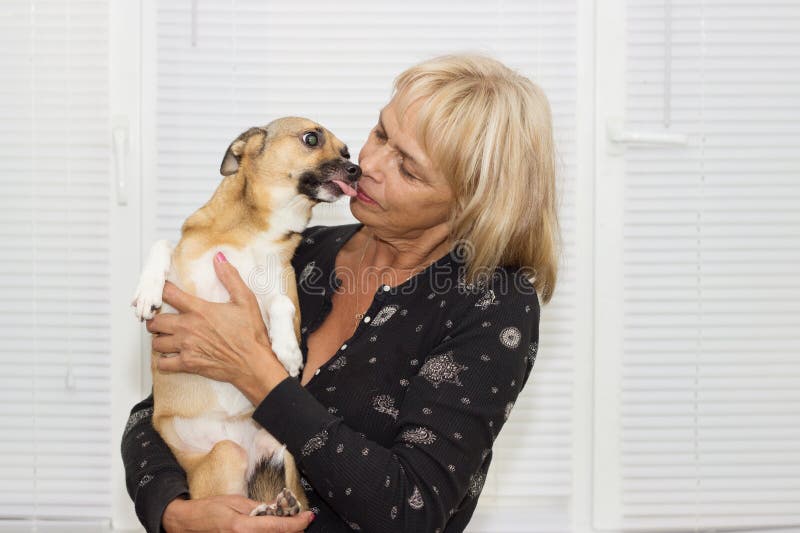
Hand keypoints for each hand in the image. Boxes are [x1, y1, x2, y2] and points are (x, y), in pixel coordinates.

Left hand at [146, 252, 288, 403]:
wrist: (254, 363)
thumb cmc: (251, 334)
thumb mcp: (245, 300)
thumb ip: (230, 278)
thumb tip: (219, 258)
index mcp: (199, 310)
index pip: (169, 294)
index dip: (161, 289)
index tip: (162, 290)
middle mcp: (188, 328)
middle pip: (155, 320)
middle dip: (155, 318)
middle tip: (162, 318)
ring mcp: (186, 347)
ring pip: (156, 342)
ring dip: (159, 338)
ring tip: (166, 336)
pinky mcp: (188, 364)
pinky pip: (162, 364)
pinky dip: (163, 360)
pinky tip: (171, 356)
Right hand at [163, 495, 314, 532]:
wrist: (187, 525)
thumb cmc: (209, 510)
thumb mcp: (236, 501)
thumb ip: (259, 507)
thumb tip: (281, 508)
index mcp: (242, 527)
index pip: (278, 527)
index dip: (297, 522)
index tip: (308, 516)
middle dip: (293, 530)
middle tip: (299, 520)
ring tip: (285, 523)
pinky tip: (271, 529)